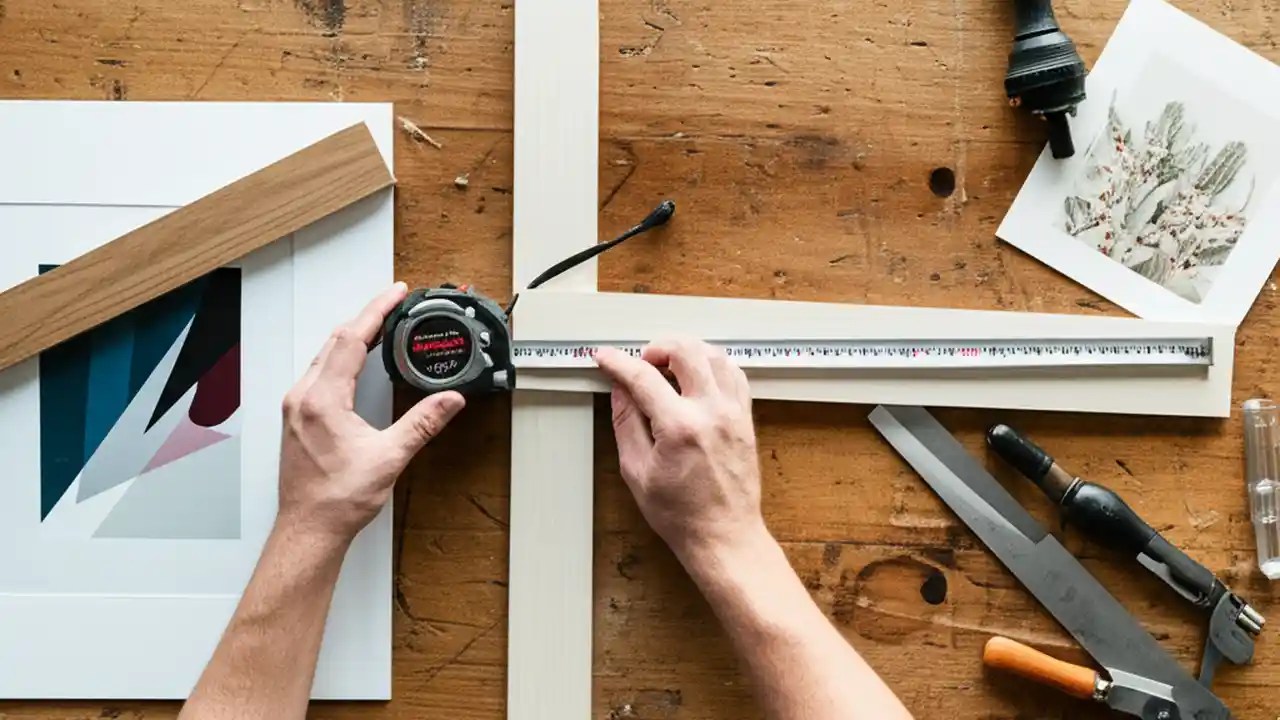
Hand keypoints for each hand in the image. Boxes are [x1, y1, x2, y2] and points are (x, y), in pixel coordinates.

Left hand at [277, 283, 464, 543]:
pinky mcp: (297, 418)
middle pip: (335, 341)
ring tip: (379, 326)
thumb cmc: (337, 500)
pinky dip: (340, 357)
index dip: (377, 311)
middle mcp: (303, 398)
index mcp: (323, 400)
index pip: (351, 339)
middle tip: (394, 304)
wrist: (308, 529)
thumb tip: (449, 401)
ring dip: (352, 337)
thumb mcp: (389, 458)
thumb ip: (422, 423)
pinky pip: (318, 373)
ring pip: (324, 356)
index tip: (396, 294)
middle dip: (367, 318)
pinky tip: (354, 363)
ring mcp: (296, 408)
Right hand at [593, 339, 765, 564]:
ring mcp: (733, 414)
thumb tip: (619, 390)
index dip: (619, 362)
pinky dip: (714, 365)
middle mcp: (711, 413)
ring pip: (715, 355)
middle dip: (657, 346)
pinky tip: (698, 376)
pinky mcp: (745, 419)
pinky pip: (734, 374)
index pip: (643, 377)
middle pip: (686, 351)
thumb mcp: (637, 471)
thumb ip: (626, 423)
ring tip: (668, 365)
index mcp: (680, 428)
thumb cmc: (681, 514)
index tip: (606, 357)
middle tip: (641, 361)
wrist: (724, 536)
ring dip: (688, 351)